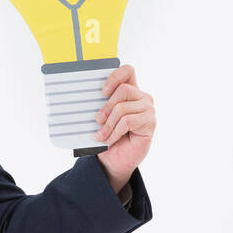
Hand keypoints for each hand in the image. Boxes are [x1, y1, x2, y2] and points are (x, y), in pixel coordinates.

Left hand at [93, 63, 154, 192]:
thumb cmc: (109, 137)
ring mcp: (148, 110)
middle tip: (97, 120)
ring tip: (102, 135)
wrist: (114, 160)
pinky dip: (115, 132)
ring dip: (109, 124)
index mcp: (131, 91)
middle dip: (106, 106)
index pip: (128, 71)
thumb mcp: (102, 118)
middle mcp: (142, 97)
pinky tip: (110, 140)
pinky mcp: (150, 123)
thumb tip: (83, 96)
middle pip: (124, 89)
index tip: (102, 91)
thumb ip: (100, 105)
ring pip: (123, 108)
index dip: (115, 77)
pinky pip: (127, 121)